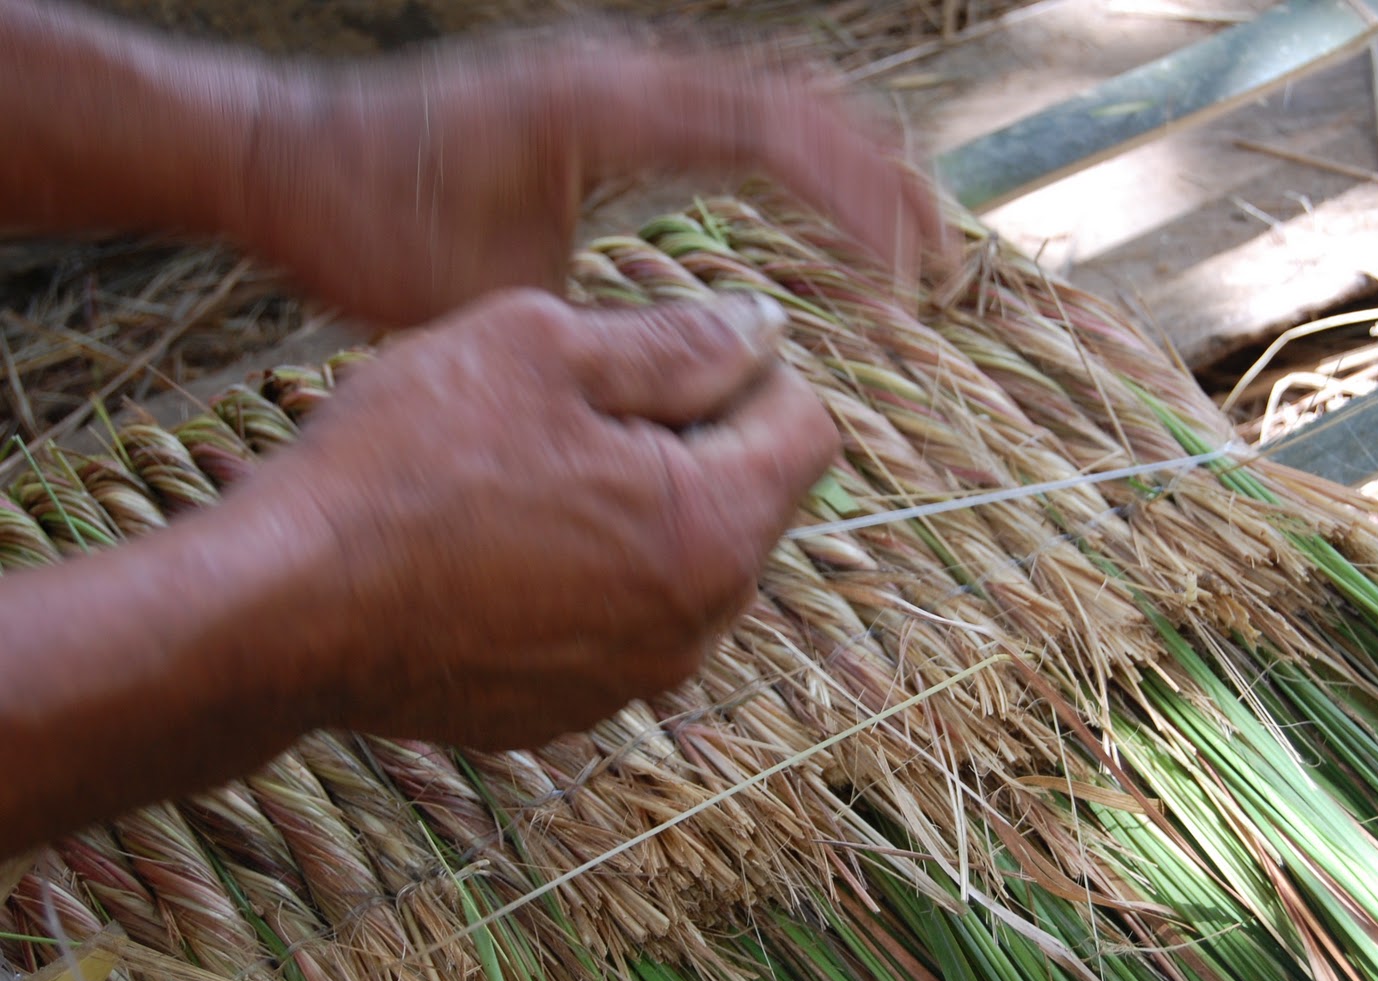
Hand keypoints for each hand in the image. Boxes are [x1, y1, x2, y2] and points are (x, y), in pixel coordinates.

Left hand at [238, 32, 944, 324]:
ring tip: (906, 239)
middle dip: (879, 178)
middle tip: (938, 261)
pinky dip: (793, 162)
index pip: (774, 130)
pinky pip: (728, 114)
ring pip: (773, 96)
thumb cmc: (369, 223)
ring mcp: (619, 74)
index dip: (855, 199)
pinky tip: (821, 214)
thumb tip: (715, 363)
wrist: (286, 154)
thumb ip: (607, 326)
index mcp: (608, 102)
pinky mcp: (608, 97)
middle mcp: (626, 68)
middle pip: (799, 97)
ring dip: (846, 165)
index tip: (905, 275)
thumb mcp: (496, 300)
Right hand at [251, 290, 836, 748]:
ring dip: (637, 507)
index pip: (809, 429)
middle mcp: (696, 626)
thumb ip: (679, 343)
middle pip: (749, 500)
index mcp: (712, 531)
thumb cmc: (405, 466)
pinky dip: (588, 574)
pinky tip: (495, 545)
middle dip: (694, 439)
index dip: (754, 369)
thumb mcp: (544, 350)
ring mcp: (633, 680)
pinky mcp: (571, 710)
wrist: (282, 612)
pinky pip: (620, 620)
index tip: (669, 350)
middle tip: (576, 406)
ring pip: (683, 561)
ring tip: (526, 475)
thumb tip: (762, 331)